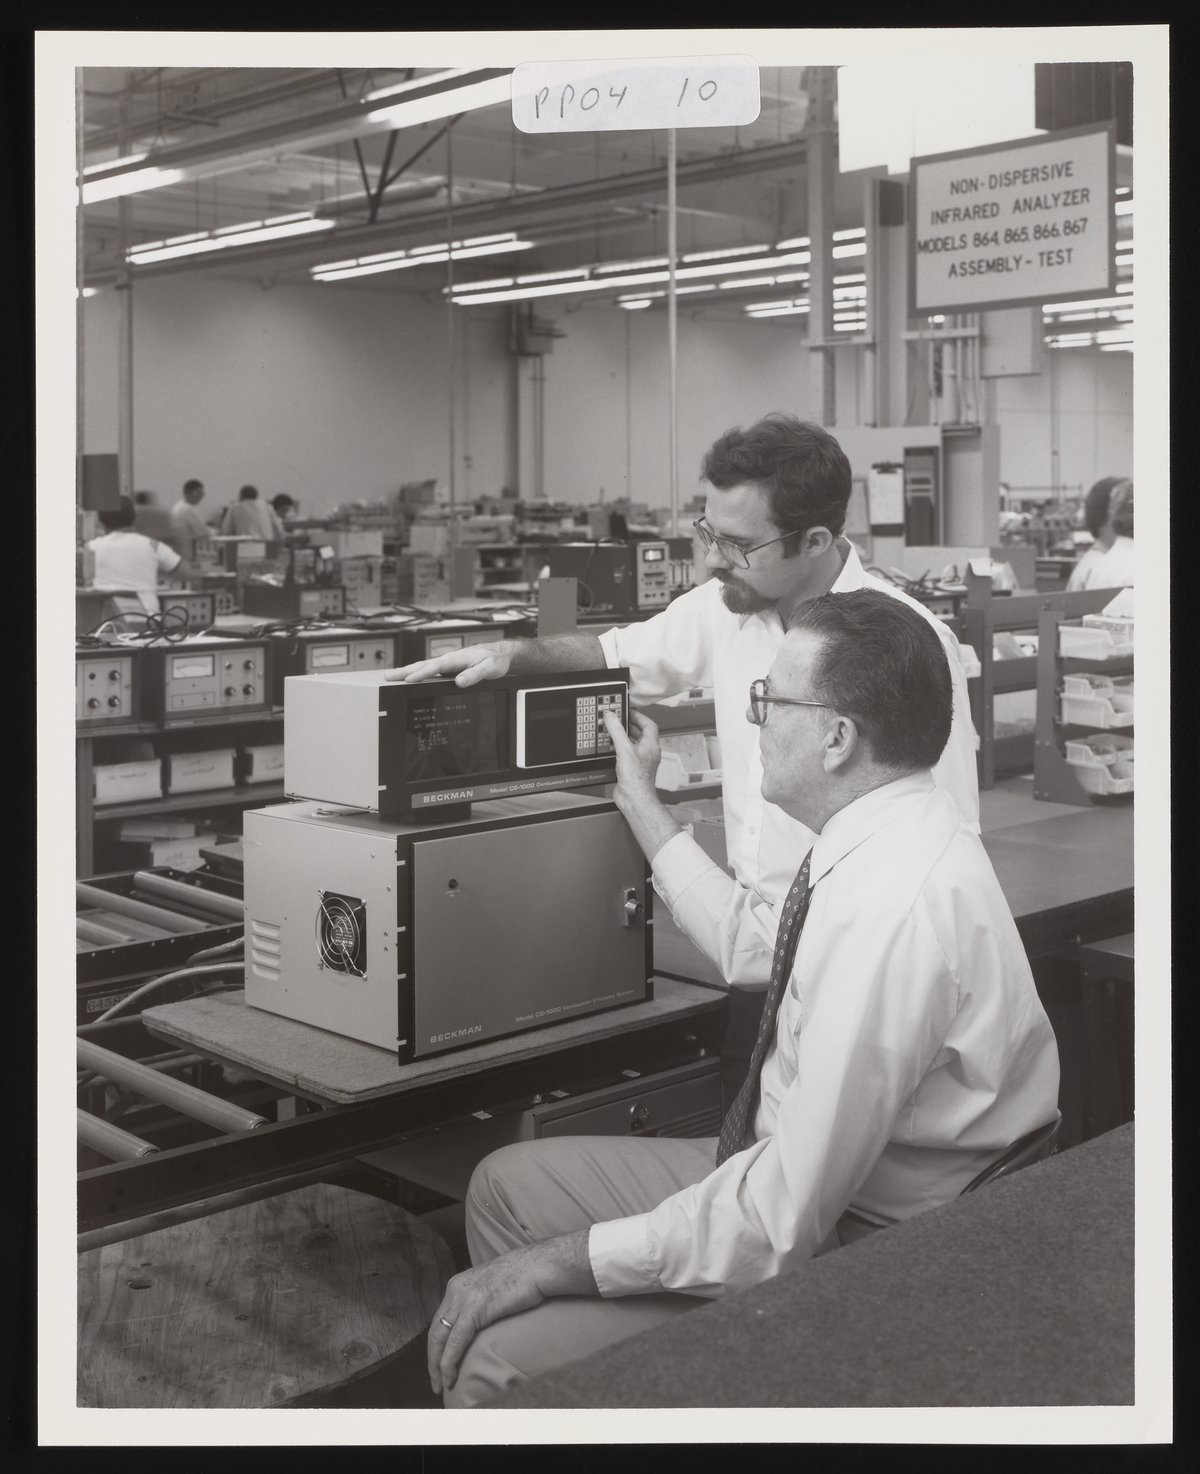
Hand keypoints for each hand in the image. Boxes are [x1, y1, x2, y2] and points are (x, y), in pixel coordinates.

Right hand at [383, 641, 513, 686]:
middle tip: (388, 676)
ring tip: (391, 676)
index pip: (435, 667)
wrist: (499, 654)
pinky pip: (429, 671)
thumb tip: (460, 681)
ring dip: (407, 671)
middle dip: (405, 670)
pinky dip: (416, 673)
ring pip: (424, 667)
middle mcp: (449, 659)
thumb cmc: (494, 659)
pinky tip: (409, 678)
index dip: (421, 673)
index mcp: (456, 658)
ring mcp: (447, 664)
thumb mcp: (489, 668)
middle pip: (423, 665)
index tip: (409, 679)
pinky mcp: (448, 669)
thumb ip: (474, 675)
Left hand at [427, 1231, 594, 1395]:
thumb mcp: (494, 1289)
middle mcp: (455, 1290)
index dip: (438, 1345)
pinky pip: (455, 1342)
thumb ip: (482, 1304)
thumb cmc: (525, 1278)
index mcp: (458, 1284)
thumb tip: (482, 1324)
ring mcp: (463, 1298)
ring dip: (437, 1366)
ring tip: (441, 1385)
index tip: (439, 1364)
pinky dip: (449, 1362)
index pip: (440, 1320)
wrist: (539, 1267)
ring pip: (439, 1338)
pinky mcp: (473, 1308)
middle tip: (435, 1382)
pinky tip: (449, 1377)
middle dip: (432, 1359)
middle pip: (435, 1330)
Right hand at [603, 708, 661, 809]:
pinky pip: (627, 754)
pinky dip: (619, 749)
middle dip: (630, 726)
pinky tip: (611, 749)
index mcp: (651, 745)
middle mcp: (648, 753)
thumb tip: (611, 716)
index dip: (639, 716)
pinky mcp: (632, 770)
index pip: (649, 725)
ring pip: (633, 744)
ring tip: (614, 731)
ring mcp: (641, 762)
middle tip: (619, 720)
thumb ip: (617, 731)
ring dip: (624, 737)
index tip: (628, 712)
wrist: (634, 799)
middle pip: (641, 734)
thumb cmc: (637, 779)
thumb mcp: (624, 749)